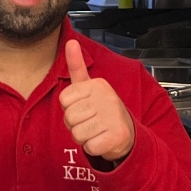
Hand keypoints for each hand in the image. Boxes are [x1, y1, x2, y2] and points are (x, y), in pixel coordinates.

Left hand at [59, 41, 134, 162]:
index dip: (69, 108)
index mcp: (97, 84)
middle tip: (90, 122)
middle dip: (75, 125)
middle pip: (69, 118)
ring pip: (77, 134)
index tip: (83, 108)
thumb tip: (70, 42)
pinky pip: (89, 147)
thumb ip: (77, 66)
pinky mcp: (116, 137)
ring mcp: (113, 117)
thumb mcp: (89, 86)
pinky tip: (102, 140)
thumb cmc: (102, 109)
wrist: (127, 133)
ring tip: (96, 131)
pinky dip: (92, 148)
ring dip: (83, 137)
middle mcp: (107, 98)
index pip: (63, 100)